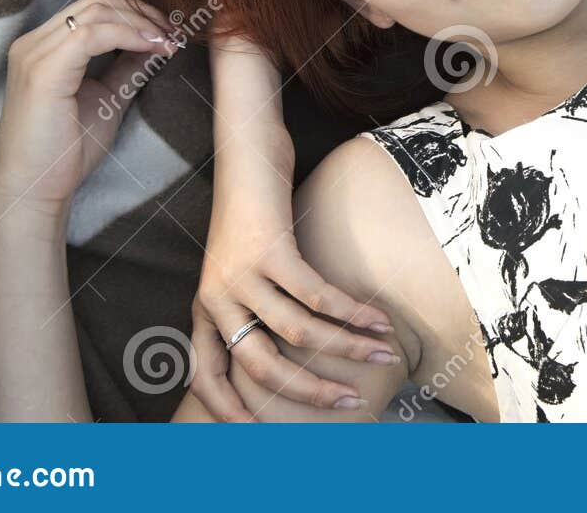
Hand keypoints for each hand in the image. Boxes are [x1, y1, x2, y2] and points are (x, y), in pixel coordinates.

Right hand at [0, 0, 179, 213]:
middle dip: (144, 12)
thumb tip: (156, 44)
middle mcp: (33, 43)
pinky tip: (155, 48)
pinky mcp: (42, 71)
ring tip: (169, 41)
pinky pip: (93, 35)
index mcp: (44, 47)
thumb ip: (127, 68)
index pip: (95, 7)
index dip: (137, 12)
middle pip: (98, 2)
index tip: (170, 32)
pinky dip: (130, 35)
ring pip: (97, 12)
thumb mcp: (107, 99)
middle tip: (175, 33)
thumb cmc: (66, 151)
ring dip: (142, 23)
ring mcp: (34, 54)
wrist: (36, 190)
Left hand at [185, 30, 397, 420]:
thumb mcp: (242, 268)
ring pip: (298, 331)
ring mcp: (241, 274)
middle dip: (310, 390)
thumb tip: (295, 352)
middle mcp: (215, 296)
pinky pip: (317, 294)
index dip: (231, 409)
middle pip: (262, 364)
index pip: (206, 375)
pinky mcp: (270, 250)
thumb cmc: (253, 214)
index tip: (261, 431)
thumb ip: (256, 308)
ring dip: (346, 347)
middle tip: (347, 401)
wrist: (246, 155)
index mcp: (203, 307)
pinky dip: (352, 312)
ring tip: (383, 354)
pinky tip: (378, 319)